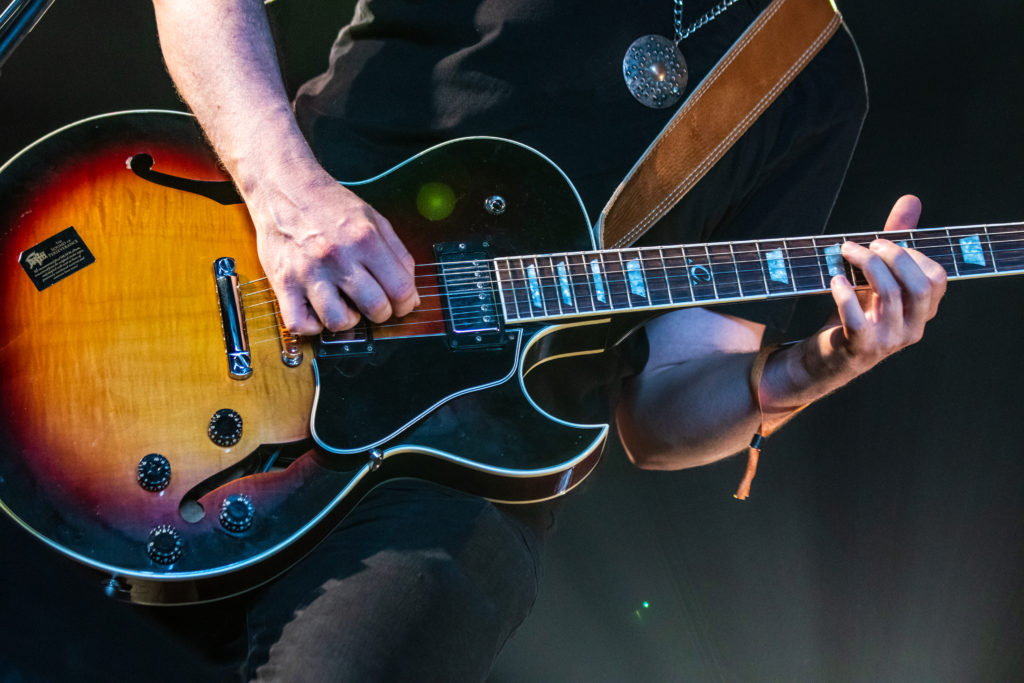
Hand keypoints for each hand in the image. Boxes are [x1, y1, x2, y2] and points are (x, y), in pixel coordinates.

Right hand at [247, 163, 418, 334]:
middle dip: (380, 313)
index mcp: (365, 240)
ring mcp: (309, 272)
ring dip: (347, 320)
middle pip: (375, 308)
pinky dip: (311, 325)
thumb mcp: (374, 220)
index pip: (401, 289)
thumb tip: (412, 296)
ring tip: (344, 305)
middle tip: (372, 303)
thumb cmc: (330, 206)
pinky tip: (317, 310)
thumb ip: (398, 256)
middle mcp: (338, 257)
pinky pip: (299, 323)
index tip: (399, 304)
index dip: (405, 304)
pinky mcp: (283, 282)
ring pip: (338, 321)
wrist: (284, 187)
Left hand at [809, 195, 946, 381]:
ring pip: (890, 295)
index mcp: (921, 312)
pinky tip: (834, 280)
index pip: (937, 278)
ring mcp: (888, 342)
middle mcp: (912, 329)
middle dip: (894, 257)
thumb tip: (911, 200)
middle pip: (919, 286)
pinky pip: (858, 318)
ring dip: (866, 266)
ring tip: (845, 251)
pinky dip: (845, 294)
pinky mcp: (861, 348)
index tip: (884, 242)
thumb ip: (895, 243)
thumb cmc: (855, 314)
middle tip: (867, 244)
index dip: (913, 255)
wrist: (825, 358)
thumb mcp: (876, 279)